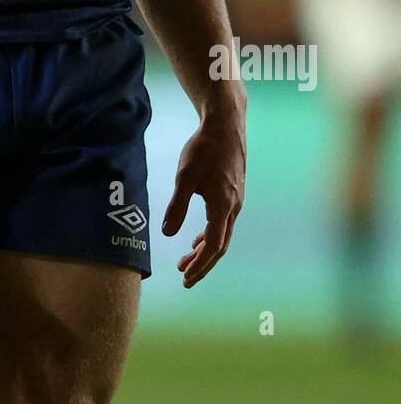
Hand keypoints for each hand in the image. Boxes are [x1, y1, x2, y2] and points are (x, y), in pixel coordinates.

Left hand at [162, 105, 245, 287]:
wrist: (225, 125)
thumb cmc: (204, 149)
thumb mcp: (185, 177)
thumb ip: (177, 206)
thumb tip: (167, 233)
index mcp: (223, 206)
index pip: (213, 246)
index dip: (200, 265)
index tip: (186, 278)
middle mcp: (234, 207)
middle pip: (220, 245)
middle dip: (202, 263)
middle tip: (184, 275)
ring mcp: (236, 200)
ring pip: (222, 234)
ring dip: (204, 249)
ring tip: (186, 259)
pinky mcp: (233, 192)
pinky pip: (223, 222)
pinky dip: (211, 234)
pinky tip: (198, 237)